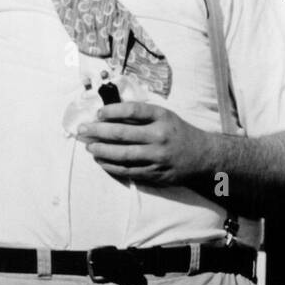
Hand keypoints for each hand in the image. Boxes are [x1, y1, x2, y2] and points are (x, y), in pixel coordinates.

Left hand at [76, 101, 212, 186]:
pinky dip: (111, 165)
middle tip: (83, 130)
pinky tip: (101, 160)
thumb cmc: (177, 132)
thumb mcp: (164, 116)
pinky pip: (127, 170)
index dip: (112, 110)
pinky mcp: (154, 173)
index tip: (98, 112)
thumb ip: (141, 115)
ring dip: (101, 150)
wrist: (202, 156)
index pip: (133, 111)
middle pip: (122, 134)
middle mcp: (160, 136)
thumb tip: (108, 114)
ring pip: (122, 155)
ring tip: (89, 146)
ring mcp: (157, 157)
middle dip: (98, 131)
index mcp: (162, 117)